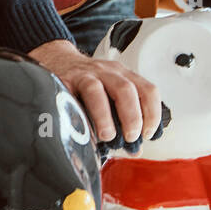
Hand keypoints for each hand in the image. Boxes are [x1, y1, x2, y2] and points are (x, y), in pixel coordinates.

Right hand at [29, 39, 161, 147]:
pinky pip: (69, 96)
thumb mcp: (110, 94)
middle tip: (130, 137)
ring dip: (104, 116)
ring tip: (106, 135)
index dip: (152, 114)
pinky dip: (77, 114)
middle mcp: (106, 72)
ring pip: (96, 89)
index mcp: (123, 76)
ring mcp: (83, 75)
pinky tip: (80, 128)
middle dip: (132, 117)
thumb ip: (123, 120)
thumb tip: (134, 150)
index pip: (147, 90)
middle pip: (125, 89)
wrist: (58, 60)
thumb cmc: (86, 85)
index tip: (148, 133)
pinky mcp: (63, 80)